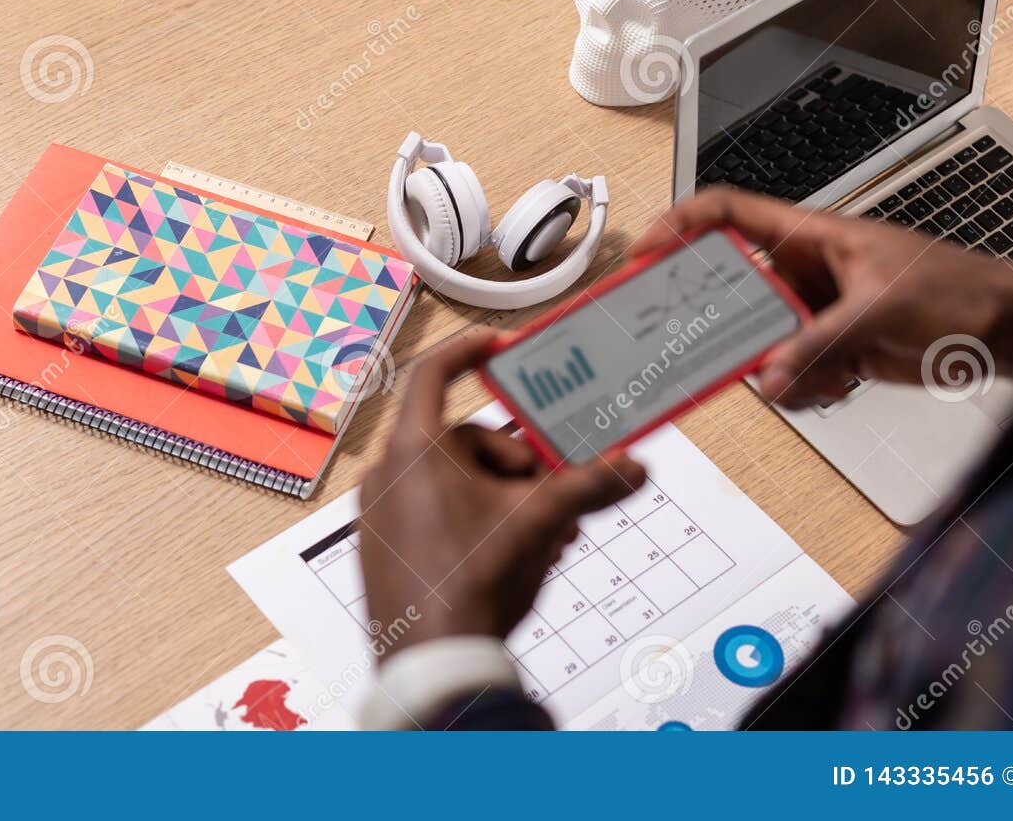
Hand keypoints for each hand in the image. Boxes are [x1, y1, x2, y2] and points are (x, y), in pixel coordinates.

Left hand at [358, 331, 646, 657]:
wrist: (433, 666)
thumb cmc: (465, 590)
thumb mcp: (540, 523)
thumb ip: (591, 485)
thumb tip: (631, 467)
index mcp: (414, 451)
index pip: (434, 373)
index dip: (469, 351)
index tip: (498, 347)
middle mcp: (388, 475)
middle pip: (467, 441)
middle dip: (521, 465)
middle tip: (554, 490)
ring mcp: (381, 514)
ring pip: (457, 483)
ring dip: (506, 499)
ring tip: (543, 532)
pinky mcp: (386, 547)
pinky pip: (437, 513)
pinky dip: (477, 521)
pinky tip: (513, 553)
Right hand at [632, 188, 1012, 407]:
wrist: (1008, 332)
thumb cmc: (959, 288)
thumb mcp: (881, 309)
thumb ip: (820, 343)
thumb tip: (771, 374)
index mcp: (811, 234)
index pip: (729, 213)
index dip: (681, 224)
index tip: (646, 251)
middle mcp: (806, 272)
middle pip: (733, 290)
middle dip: (722, 324)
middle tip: (700, 347)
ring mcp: (817, 313)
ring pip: (760, 343)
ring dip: (776, 367)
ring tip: (817, 376)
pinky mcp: (834, 351)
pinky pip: (791, 373)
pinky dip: (805, 388)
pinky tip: (841, 385)